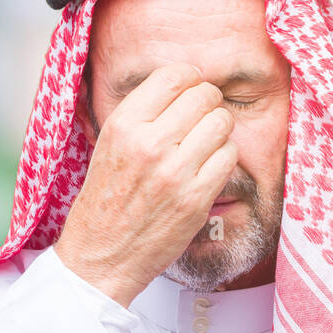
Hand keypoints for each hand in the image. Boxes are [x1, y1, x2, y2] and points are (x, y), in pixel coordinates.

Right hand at [54, 62, 237, 305]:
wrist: (102, 255)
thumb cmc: (106, 199)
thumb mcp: (110, 144)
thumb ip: (143, 115)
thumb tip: (183, 84)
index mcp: (124, 125)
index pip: (174, 76)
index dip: (191, 79)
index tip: (192, 90)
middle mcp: (150, 144)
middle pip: (204, 97)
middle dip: (210, 103)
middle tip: (204, 117)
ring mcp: (175, 173)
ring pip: (222, 124)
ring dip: (220, 131)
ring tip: (206, 143)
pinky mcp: (196, 199)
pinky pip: (229, 158)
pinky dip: (225, 158)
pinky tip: (209, 167)